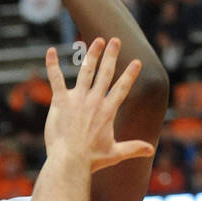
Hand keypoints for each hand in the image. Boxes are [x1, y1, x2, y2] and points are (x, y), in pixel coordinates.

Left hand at [42, 38, 155, 172]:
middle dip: (111, 55)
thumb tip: (151, 150)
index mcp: (108, 111)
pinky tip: (50, 51)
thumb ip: (133, 148)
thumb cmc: (91, 159)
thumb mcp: (115, 153)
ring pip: (86, 71)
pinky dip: (52, 65)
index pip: (122, 88)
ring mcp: (78, 99)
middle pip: (106, 73)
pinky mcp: (61, 101)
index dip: (130, 74)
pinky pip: (56, 79)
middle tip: (115, 40)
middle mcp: (95, 101)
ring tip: (97, 41)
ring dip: (92, 54)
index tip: (136, 61)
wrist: (70, 161)